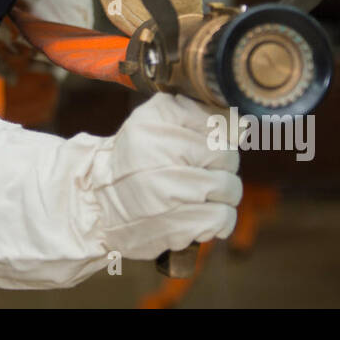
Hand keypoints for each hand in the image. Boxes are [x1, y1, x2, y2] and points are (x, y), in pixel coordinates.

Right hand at [84, 93, 240, 259]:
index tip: (203, 147)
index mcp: (154, 124)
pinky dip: (219, 220)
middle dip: (222, 166)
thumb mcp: (151, 122)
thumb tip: (239, 124)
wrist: (101, 204)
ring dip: (222, 194)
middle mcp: (159, 154)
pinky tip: (203, 215)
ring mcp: (169, 193)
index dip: (217, 136)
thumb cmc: (133, 162)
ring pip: (229, 188)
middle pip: (226, 156)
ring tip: (200, 195)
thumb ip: (193, 113)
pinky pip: (223, 218)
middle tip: (201, 172)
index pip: (214, 123)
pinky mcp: (178, 226)